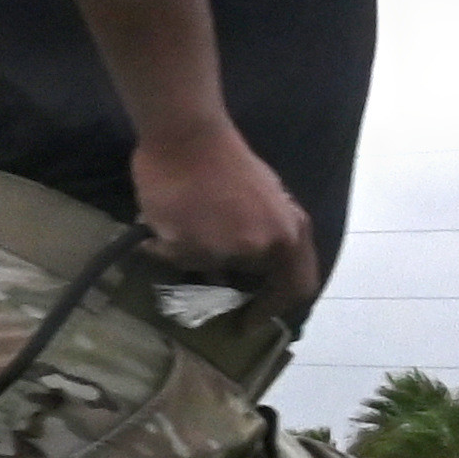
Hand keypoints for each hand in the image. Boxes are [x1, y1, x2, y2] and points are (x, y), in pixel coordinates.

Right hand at [129, 123, 320, 306]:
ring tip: (178, 229)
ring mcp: (225, 249)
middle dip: (223, 275)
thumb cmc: (228, 160)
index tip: (251, 321)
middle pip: (242, 280)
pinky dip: (163, 246)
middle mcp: (262, 246)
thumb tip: (256, 265)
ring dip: (189, 255)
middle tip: (206, 268)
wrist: (187, 137)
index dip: (274, 309)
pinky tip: (161, 220)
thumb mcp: (268, 200)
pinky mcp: (188, 246)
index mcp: (289, 233)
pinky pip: (173, 258)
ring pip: (204, 269)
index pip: (297, 288)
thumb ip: (269, 234)